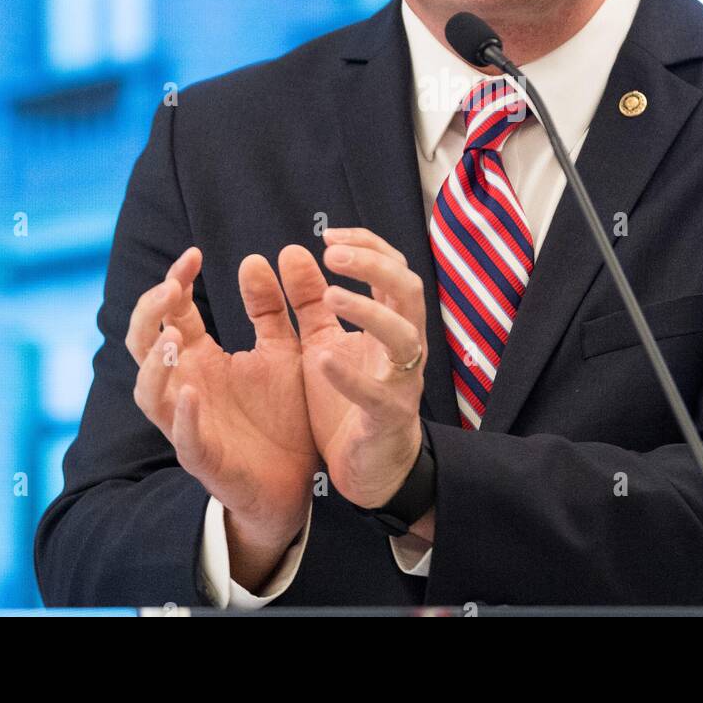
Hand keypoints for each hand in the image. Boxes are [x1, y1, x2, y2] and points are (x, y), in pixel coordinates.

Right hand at [125, 247, 318, 545]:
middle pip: (142, 344)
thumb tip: (253, 258)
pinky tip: (190, 393)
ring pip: (147, 391)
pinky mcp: (204, 457)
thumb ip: (269, 310)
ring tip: (175, 338)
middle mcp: (185, 385)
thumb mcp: (282, 351)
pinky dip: (181, 416)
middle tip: (171, 286)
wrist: (297, 481)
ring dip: (155, 364)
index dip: (173, 281)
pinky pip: (183, 437)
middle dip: (149, 313)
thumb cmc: (283, 415)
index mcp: (201, 358)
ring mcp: (188, 422)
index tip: (193, 253)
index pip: (170, 313)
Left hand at [281, 228, 425, 509]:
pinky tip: (324, 361)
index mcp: (390, 323)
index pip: (393, 268)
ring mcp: (401, 382)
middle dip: (374, 265)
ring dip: (369, 311)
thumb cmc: (350, 399)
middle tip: (333, 253)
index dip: (368, 245)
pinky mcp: (388, 419)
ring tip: (331, 294)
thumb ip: (311, 300)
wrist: (370, 467)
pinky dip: (352, 377)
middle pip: (408, 290)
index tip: (330, 235)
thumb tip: (294, 250)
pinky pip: (377, 395)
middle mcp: (404, 346)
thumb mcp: (325, 340)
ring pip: (403, 335)